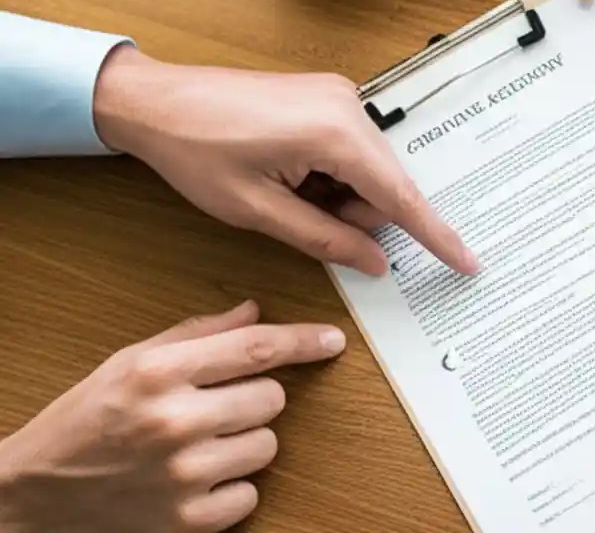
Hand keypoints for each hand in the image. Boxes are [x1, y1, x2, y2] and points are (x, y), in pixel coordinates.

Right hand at [0, 301, 344, 532]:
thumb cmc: (83, 420)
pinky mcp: (187, 520)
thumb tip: (254, 311)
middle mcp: (173, 420)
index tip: (332, 339)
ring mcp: (182, 474)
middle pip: (272, 398)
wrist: (33, 493)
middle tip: (216, 408)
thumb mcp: (129, 361)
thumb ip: (197, 334)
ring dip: (246, 442)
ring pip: (268, 445)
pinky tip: (197, 478)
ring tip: (201, 444)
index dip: (303, 340)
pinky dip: (232, 487)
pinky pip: (250, 494)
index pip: (255, 348)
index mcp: (158, 373)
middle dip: (255, 399)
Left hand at [91, 45, 478, 276]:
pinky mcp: (327, 98)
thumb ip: (325, 240)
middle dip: (356, 216)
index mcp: (335, 133)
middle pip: (385, 186)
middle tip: (302, 218)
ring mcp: (339, 98)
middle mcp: (348, 107)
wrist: (156, 100)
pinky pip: (351, 151)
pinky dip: (331, 176)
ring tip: (286, 192)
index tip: (468, 262)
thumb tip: (375, 263)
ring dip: (339, 196)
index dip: (436, 236)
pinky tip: (292, 176)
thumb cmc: (196, 151)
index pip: (401, 198)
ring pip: (368, 172)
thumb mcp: (258, 211)